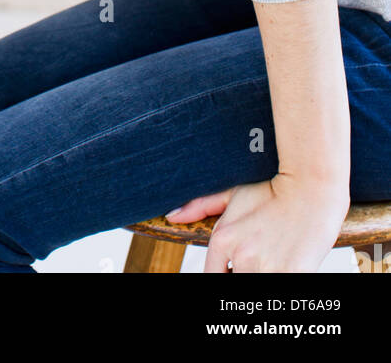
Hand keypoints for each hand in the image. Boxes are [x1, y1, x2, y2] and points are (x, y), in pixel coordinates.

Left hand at [165, 174, 349, 272]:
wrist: (311, 190)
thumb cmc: (271, 191)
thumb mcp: (233, 194)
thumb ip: (200, 206)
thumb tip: (171, 215)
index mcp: (223, 238)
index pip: (210, 276)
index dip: (222, 274)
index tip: (234, 269)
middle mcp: (241, 256)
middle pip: (233, 283)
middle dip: (243, 274)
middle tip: (257, 259)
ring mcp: (266, 268)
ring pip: (253, 286)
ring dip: (260, 276)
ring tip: (270, 261)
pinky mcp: (290, 276)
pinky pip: (276, 291)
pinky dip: (277, 278)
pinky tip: (282, 265)